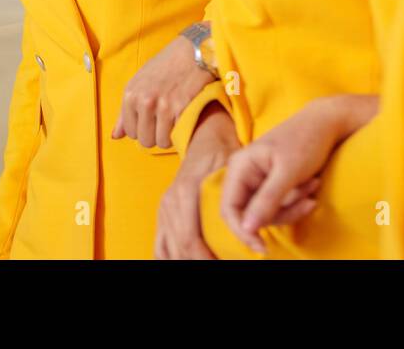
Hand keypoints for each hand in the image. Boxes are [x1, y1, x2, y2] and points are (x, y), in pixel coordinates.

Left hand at [113, 30, 214, 148]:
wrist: (194, 51)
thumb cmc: (166, 64)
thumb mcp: (140, 81)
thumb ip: (126, 110)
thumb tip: (115, 136)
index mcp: (131, 94)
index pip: (131, 132)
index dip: (143, 130)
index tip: (152, 121)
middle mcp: (145, 101)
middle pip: (146, 140)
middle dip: (156, 135)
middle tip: (165, 122)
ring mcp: (164, 106)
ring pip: (162, 141)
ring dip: (170, 136)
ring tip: (175, 121)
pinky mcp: (183, 109)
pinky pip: (178, 135)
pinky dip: (183, 131)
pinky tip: (185, 118)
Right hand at [155, 106, 237, 259]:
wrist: (205, 139)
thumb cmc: (222, 155)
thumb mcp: (231, 171)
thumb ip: (233, 199)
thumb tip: (244, 228)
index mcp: (186, 191)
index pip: (189, 237)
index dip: (204, 258)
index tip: (221, 263)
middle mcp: (170, 201)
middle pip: (179, 248)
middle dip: (197, 261)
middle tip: (219, 264)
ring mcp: (163, 208)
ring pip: (167, 250)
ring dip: (184, 260)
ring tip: (205, 262)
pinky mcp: (162, 213)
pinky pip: (159, 245)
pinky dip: (170, 258)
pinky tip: (182, 262)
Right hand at [220, 94, 377, 253]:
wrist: (326, 123)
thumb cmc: (306, 140)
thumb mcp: (289, 172)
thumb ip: (267, 200)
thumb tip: (247, 228)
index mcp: (240, 166)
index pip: (229, 209)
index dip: (243, 231)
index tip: (263, 246)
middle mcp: (244, 174)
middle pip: (251, 214)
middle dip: (281, 213)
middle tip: (307, 202)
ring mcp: (258, 180)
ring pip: (268, 213)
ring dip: (293, 206)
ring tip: (313, 187)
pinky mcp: (272, 185)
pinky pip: (279, 206)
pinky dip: (297, 201)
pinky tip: (312, 186)